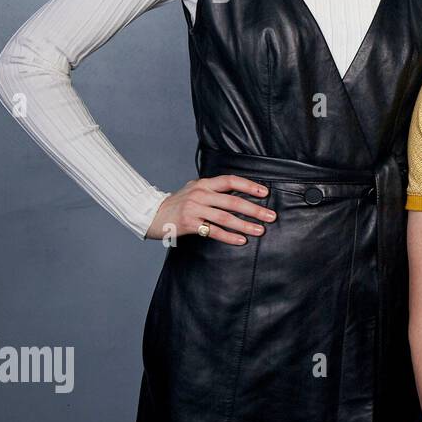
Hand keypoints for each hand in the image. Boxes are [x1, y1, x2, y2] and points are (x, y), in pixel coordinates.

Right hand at [146, 175, 274, 243]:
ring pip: (225, 217)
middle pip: (232, 201)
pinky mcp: (189, 224)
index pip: (230, 181)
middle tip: (271, 216)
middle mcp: (200, 194)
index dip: (249, 186)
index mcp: (204, 184)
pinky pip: (213, 231)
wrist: (151, 214)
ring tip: (260, 230)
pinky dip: (229, 236)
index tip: (265, 193)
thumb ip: (213, 190)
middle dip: (254, 209)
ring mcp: (194, 209)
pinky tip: (241, 240)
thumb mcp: (194, 190)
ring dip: (245, 225)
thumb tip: (239, 192)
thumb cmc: (177, 203)